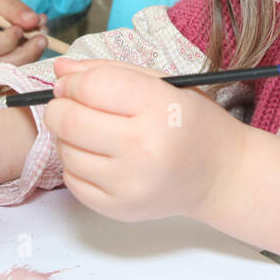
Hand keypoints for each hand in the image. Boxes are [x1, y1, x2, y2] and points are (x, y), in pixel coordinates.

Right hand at [0, 0, 48, 68]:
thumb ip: (12, 6)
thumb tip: (33, 21)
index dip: (7, 41)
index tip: (21, 28)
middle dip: (25, 53)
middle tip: (43, 37)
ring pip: (6, 72)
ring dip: (29, 56)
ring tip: (40, 34)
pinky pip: (10, 70)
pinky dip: (27, 57)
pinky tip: (34, 41)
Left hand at [43, 57, 247, 222]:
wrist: (220, 175)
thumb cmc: (193, 124)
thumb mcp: (164, 84)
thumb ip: (110, 72)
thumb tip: (60, 71)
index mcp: (159, 108)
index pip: (91, 86)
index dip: (72, 81)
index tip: (73, 84)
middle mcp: (144, 148)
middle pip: (68, 120)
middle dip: (59, 108)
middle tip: (69, 105)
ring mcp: (130, 183)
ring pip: (66, 151)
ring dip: (68, 137)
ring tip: (92, 133)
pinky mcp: (118, 209)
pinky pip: (72, 180)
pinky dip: (77, 164)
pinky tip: (100, 158)